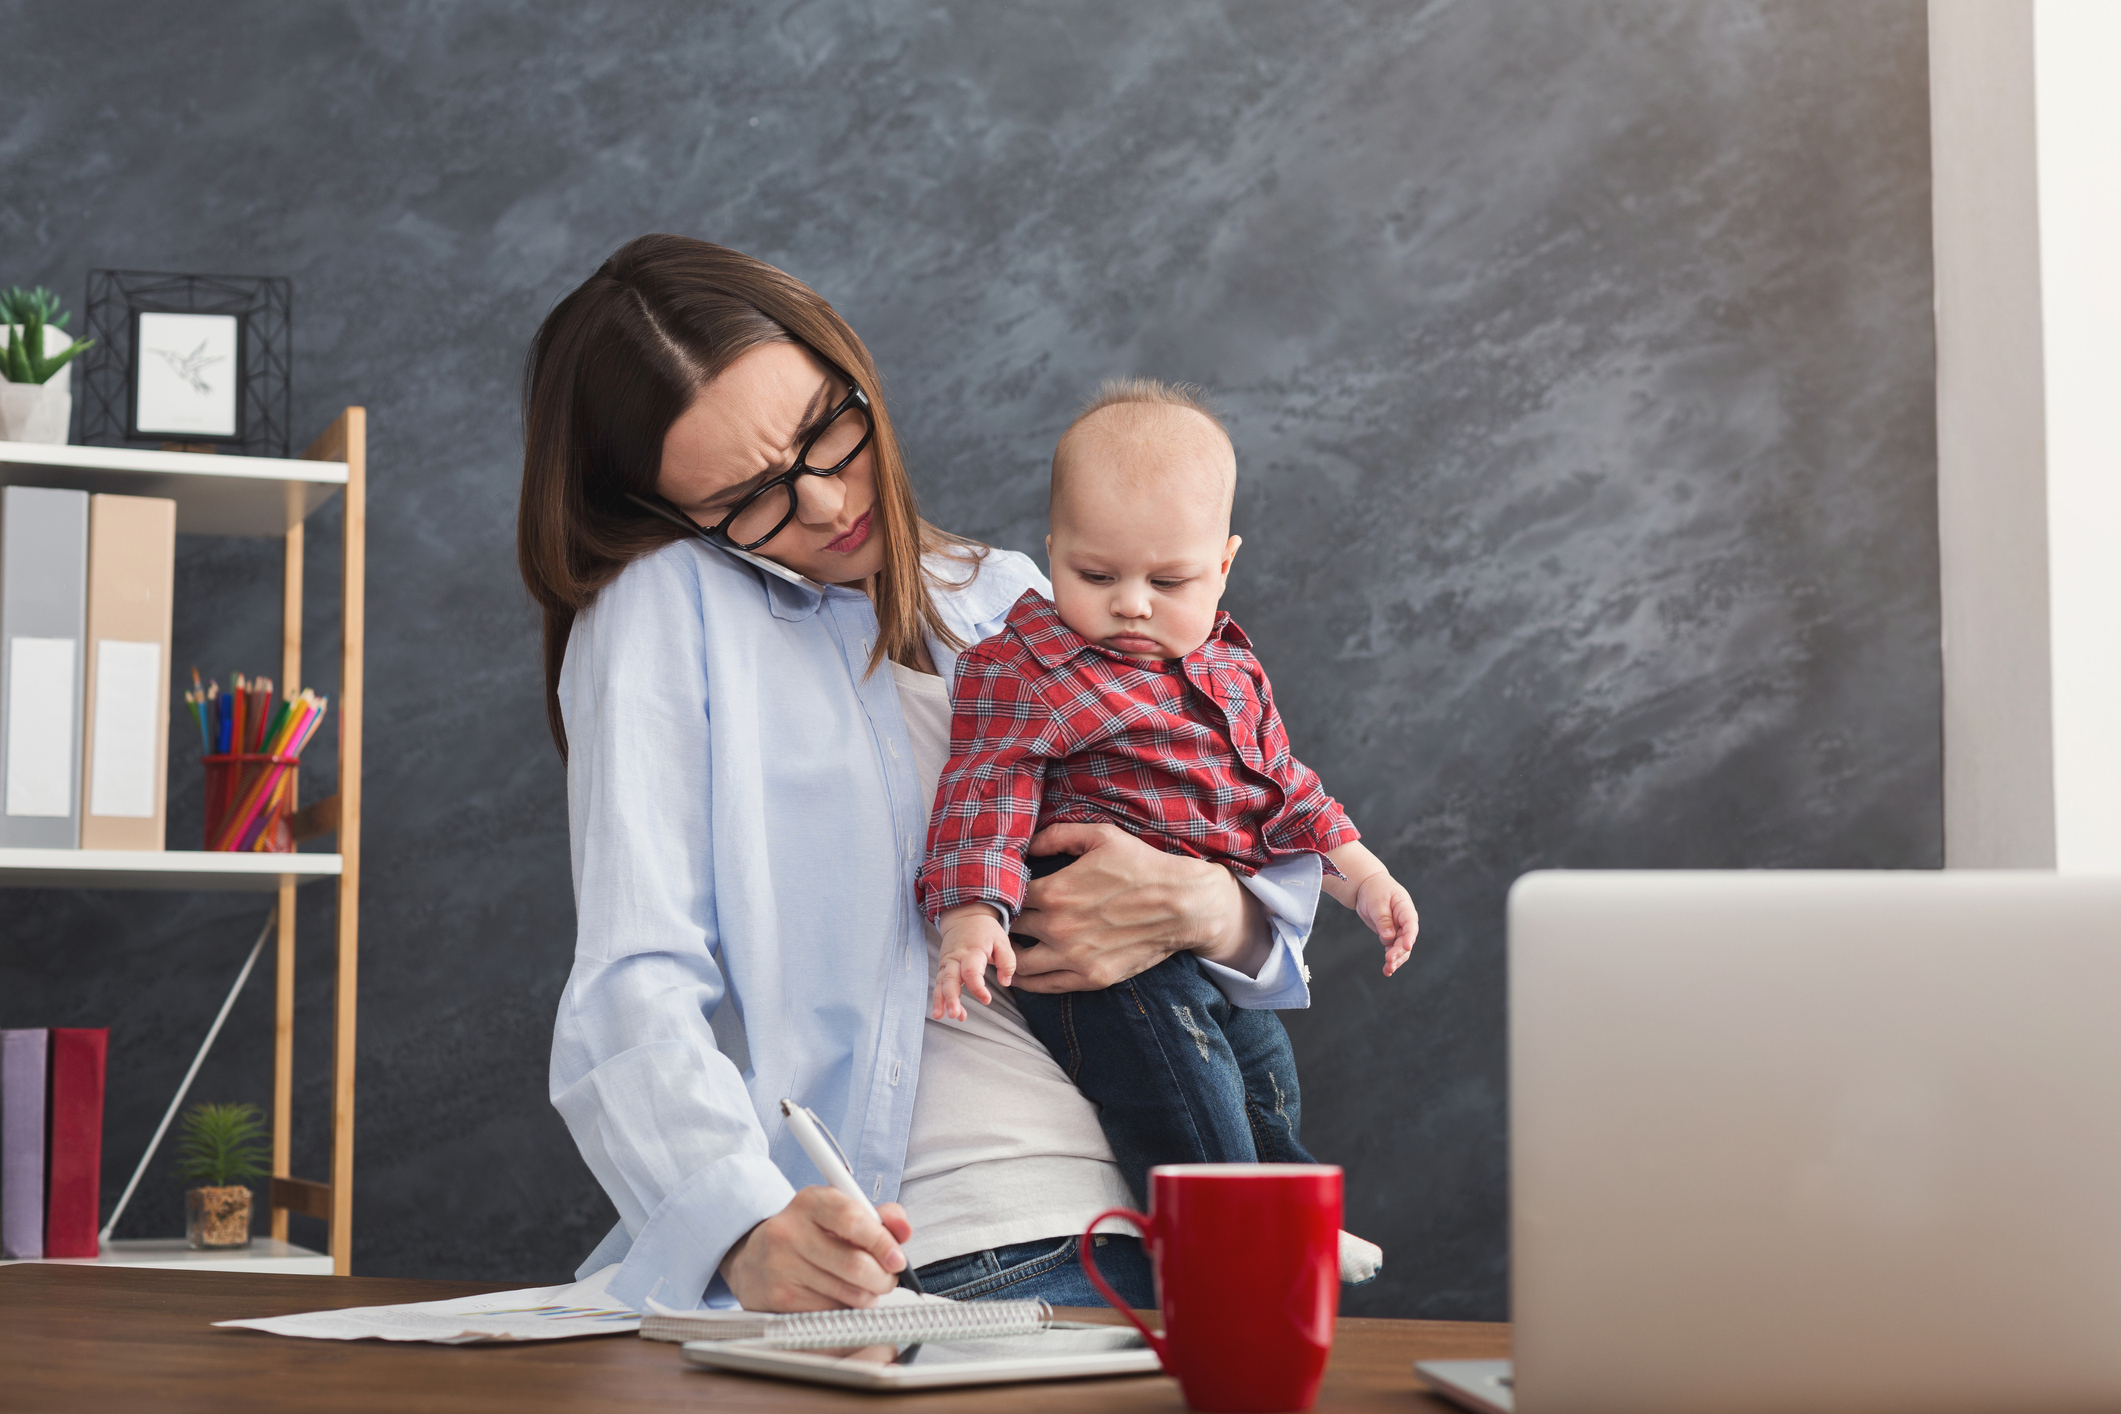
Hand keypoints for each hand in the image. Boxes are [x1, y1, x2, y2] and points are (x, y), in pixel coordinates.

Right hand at [718, 1187, 913, 1311]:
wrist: (752, 1258)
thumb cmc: (807, 1234)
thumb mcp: (838, 1213)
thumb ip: (877, 1217)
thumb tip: (903, 1229)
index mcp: (810, 1202)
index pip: (852, 1219)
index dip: (882, 1242)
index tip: (898, 1259)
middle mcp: (790, 1232)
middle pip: (854, 1264)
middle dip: (883, 1278)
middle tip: (887, 1279)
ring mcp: (781, 1267)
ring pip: (847, 1294)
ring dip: (867, 1296)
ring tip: (863, 1287)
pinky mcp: (779, 1298)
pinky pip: (831, 1312)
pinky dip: (845, 1309)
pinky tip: (837, 1297)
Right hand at [933, 905, 1015, 1020]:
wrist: (964, 916)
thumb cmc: (986, 931)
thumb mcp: (1002, 940)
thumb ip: (1007, 961)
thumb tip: (1006, 982)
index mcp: (972, 951)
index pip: (971, 972)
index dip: (977, 988)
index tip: (987, 1000)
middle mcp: (956, 957)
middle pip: (951, 978)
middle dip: (951, 998)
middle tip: (955, 1015)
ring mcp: (947, 962)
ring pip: (941, 982)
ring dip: (941, 1000)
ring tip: (940, 1016)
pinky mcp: (943, 967)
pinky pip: (939, 984)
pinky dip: (938, 998)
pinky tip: (939, 1013)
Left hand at [1007, 822, 1270, 992]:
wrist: (1183, 904)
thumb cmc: (1142, 866)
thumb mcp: (1100, 836)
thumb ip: (1057, 835)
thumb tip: (1027, 842)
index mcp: (1054, 891)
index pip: (1005, 900)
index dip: (999, 897)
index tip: (1000, 896)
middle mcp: (1057, 928)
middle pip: (1006, 934)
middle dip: (1000, 927)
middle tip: (998, 923)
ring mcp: (1073, 957)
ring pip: (1018, 965)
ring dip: (1007, 957)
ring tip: (1006, 949)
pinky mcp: (1090, 978)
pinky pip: (1044, 986)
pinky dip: (1028, 980)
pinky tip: (1025, 969)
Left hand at [1354, 871, 1418, 974]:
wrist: (1367, 887)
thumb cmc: (1374, 890)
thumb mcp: (1377, 902)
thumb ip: (1383, 919)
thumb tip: (1388, 937)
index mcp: (1405, 908)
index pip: (1410, 924)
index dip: (1410, 936)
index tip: (1407, 946)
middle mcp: (1405, 921)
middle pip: (1405, 939)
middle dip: (1399, 952)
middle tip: (1389, 961)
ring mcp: (1399, 929)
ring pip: (1400, 948)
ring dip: (1396, 959)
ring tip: (1388, 970)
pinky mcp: (1390, 936)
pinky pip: (1392, 949)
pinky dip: (1390, 959)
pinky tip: (1387, 970)